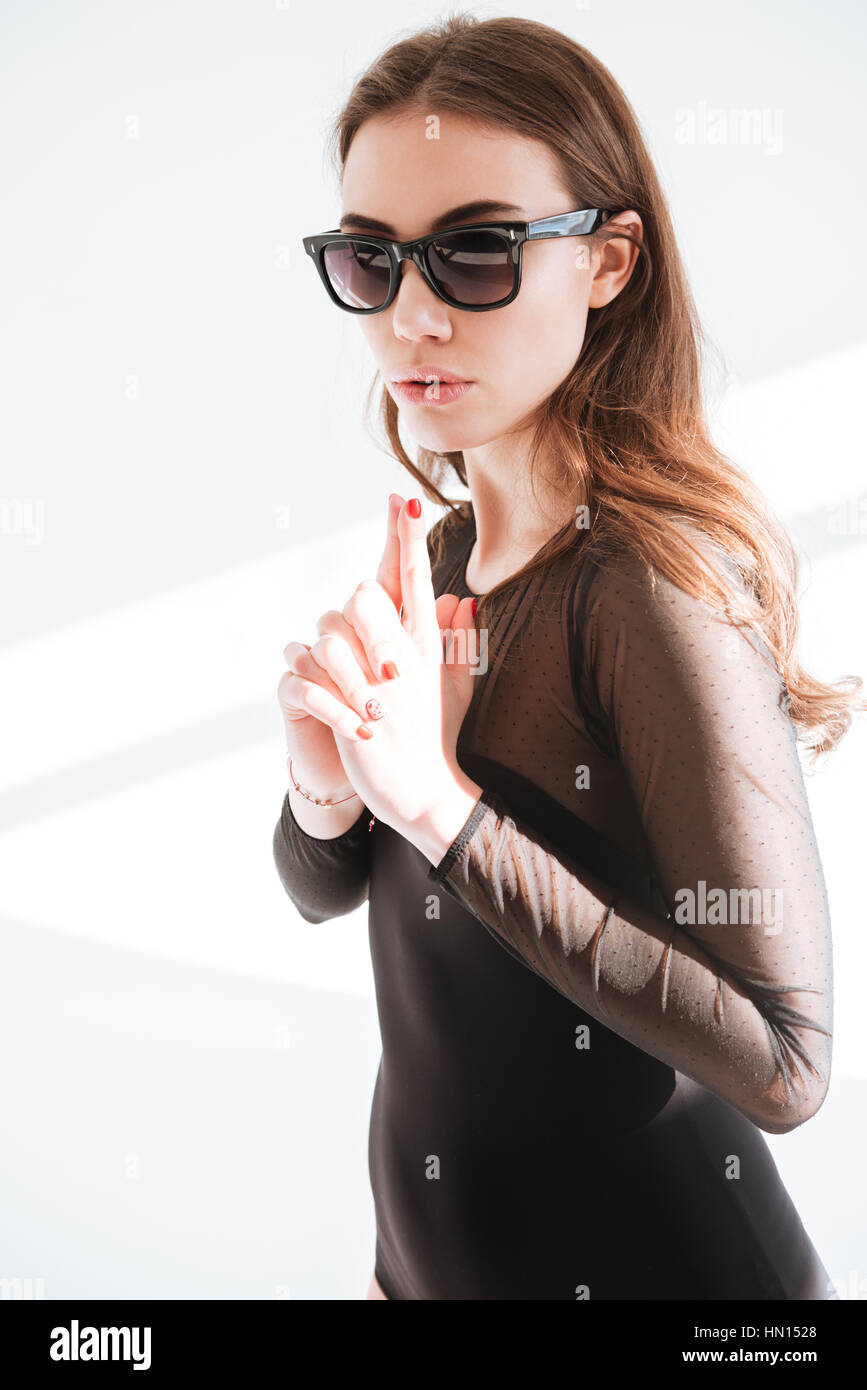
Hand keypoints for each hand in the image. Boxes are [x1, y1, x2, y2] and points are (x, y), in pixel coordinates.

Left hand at [304, 494, 482, 856]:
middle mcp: (405, 660)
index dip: (408, 538)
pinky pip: (320, 672)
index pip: (417, 580)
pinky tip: (322, 691)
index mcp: (427, 648)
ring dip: (326, 644)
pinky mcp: (355, 715)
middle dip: (350, 606)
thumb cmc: (436, 738)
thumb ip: (458, 638)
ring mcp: (379, 687)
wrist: (428, 795)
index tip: (402, 501)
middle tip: (355, 636)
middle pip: (364, 595)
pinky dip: (314, 675)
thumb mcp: (455, 685)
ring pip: (332, 629)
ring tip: (343, 677)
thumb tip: (462, 597)